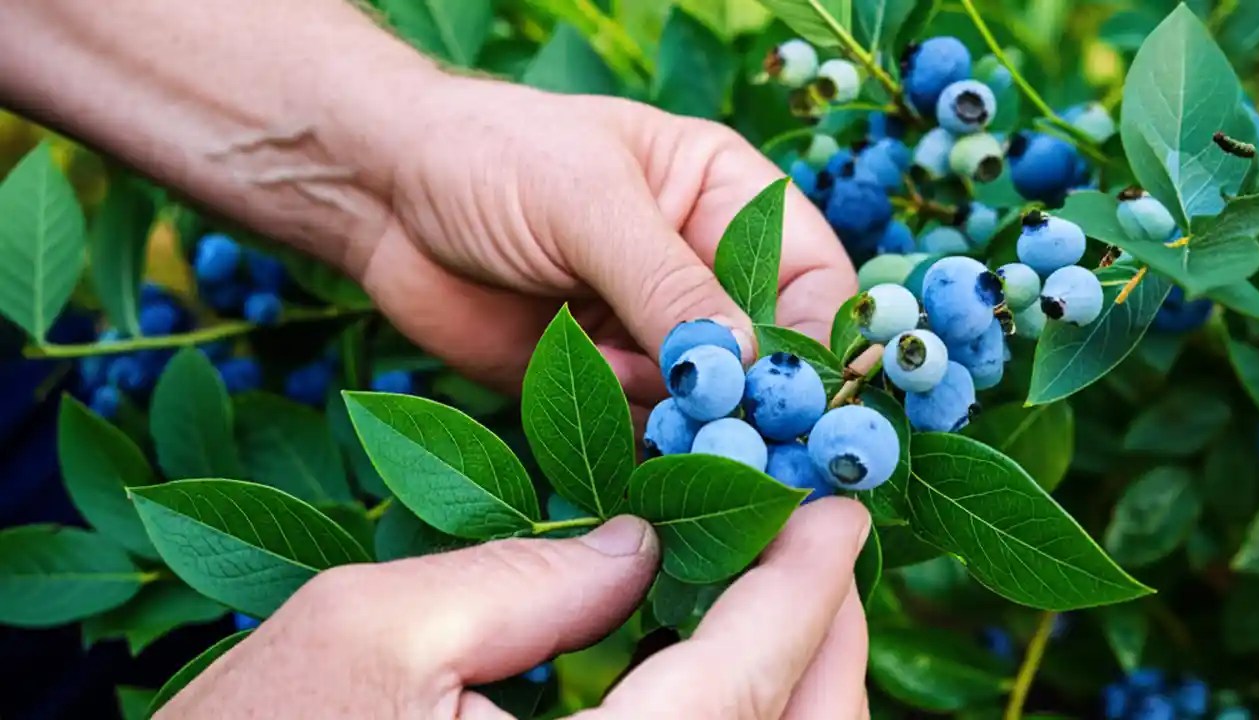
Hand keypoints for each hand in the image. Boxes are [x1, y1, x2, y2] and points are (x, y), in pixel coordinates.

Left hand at [1, 0, 854, 399]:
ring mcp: (654, 334)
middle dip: (766, 408)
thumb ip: (669, 281)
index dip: (821, 344)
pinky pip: (648, 434)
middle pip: (771, 357)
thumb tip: (745, 363)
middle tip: (766, 463)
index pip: (812, 279)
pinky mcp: (601, 384)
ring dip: (706, 444)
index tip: (813, 405)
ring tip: (696, 475)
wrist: (383, 195)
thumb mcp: (589, 202)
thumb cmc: (492, 157)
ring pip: (712, 407)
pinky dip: (650, 461)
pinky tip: (646, 481)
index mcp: (727, 202)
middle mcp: (703, 273)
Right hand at [158, 498, 871, 719]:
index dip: (806, 587)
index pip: (742, 683)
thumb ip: (525, 579)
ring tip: (779, 598)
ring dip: (794, 691)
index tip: (839, 513)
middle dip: (824, 643)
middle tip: (822, 549)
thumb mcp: (366, 629)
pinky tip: (710, 672)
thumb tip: (639, 540)